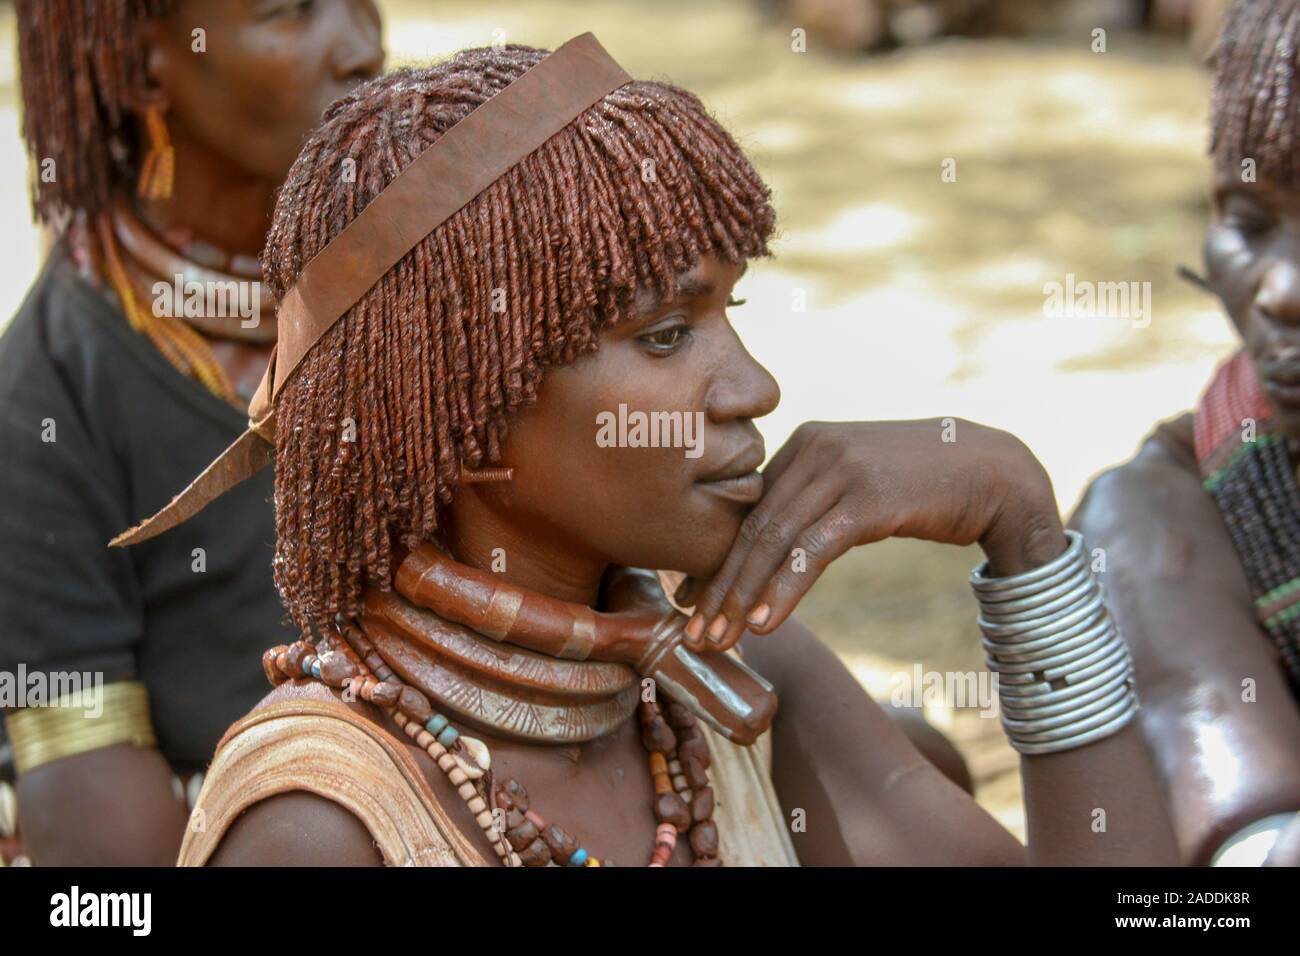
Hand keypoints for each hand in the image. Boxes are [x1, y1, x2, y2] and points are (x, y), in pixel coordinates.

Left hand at [677, 419, 1065, 651]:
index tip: (690, 600)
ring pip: (775, 541)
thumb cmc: (923, 487)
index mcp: (804, 445)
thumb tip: (768, 550)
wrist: (994, 472)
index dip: (716, 559)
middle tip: (693, 632)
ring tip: (719, 638)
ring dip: (743, 596)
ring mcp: (842, 470)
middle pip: (752, 527)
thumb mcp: (856, 486)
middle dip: (719, 585)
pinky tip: (766, 622)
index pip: (747, 510)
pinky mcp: (868, 497)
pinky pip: (814, 549)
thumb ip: (813, 504)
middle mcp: (815, 448)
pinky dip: (785, 588)